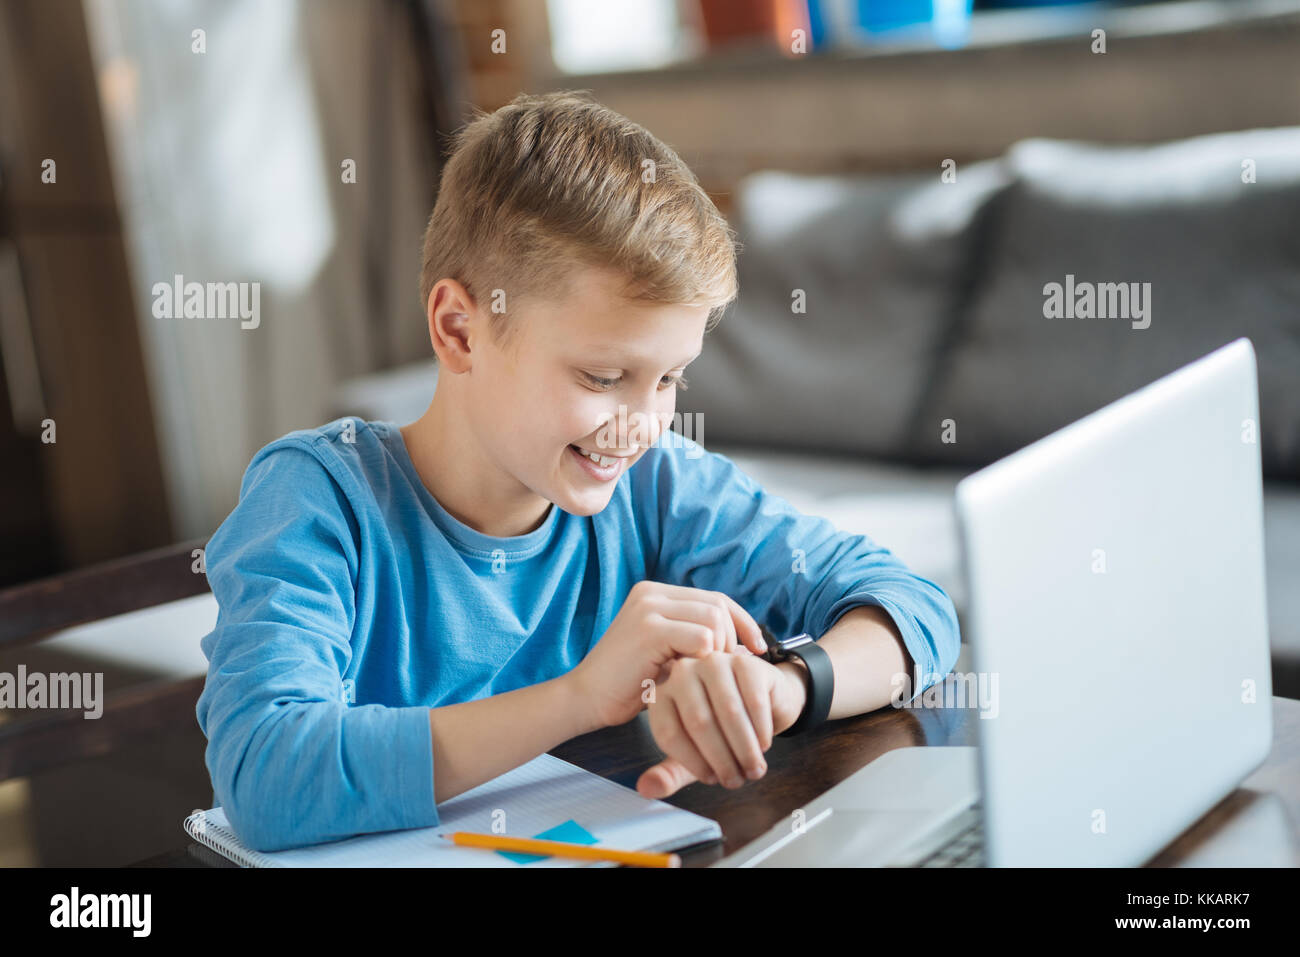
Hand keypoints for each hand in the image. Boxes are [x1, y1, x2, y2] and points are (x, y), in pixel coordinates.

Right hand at [567, 580, 767, 730]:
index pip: (715, 598)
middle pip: (718, 606)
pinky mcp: (649, 630)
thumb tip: (741, 636)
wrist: (586, 699)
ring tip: (706, 674)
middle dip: (734, 639)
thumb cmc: (628, 682)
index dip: (743, 622)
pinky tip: (693, 677)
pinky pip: (702, 638)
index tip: (758, 648)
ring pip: (714, 619)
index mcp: (655, 593)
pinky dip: (706, 659)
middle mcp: (652, 593)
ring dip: (720, 651)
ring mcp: (649, 608)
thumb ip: (692, 635)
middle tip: (729, 670)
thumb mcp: (665, 651)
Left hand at [636, 652, 808, 799]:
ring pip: (728, 712)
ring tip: (753, 769)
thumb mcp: (694, 755)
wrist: (762, 702)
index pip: (669, 732)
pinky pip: (753, 702)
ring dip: (744, 748)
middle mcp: (683, 673)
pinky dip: (760, 729)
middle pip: (699, 722)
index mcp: (663, 693)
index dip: (692, 763)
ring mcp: (714, 663)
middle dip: (722, 759)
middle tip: (736, 781)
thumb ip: (669, 773)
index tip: (711, 779)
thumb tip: (646, 789)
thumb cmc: (722, 730)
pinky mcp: (745, 663)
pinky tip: (763, 744)